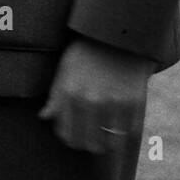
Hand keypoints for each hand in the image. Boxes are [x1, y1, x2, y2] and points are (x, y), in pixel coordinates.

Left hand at [39, 38, 152, 153]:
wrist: (118, 35)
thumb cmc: (87, 52)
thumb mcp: (64, 68)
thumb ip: (55, 96)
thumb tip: (44, 118)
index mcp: (70, 93)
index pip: (67, 135)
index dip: (70, 139)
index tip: (73, 135)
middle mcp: (91, 101)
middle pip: (89, 144)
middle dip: (88, 144)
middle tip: (90, 138)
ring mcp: (115, 103)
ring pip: (110, 143)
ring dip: (107, 142)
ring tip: (105, 134)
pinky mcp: (135, 103)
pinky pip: (129, 132)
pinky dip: (124, 132)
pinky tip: (119, 123)